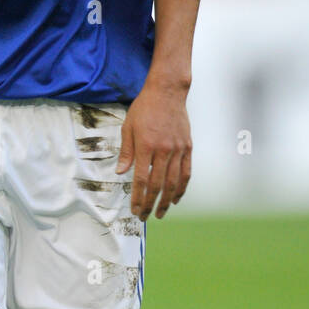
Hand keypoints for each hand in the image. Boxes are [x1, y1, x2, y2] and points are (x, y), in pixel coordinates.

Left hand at [116, 82, 191, 220]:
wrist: (167, 92)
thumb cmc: (144, 108)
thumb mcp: (128, 127)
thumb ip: (126, 152)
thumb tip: (120, 173)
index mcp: (146, 146)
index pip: (140, 179)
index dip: (137, 198)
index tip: (134, 210)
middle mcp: (163, 150)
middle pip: (157, 185)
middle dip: (150, 204)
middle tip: (144, 217)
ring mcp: (178, 150)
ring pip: (174, 182)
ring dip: (166, 201)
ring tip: (160, 213)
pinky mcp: (188, 147)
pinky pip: (186, 173)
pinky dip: (182, 188)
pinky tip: (176, 198)